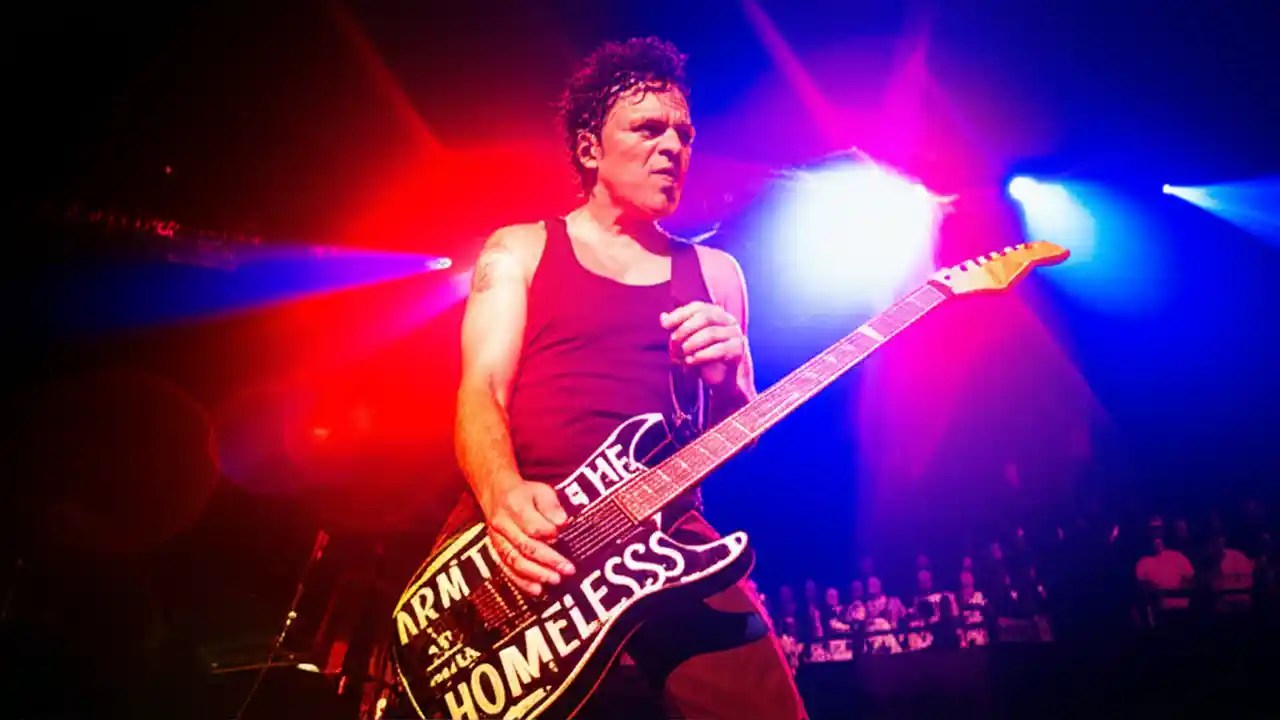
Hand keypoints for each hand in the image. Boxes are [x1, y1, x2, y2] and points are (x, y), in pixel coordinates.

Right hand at [481, 479, 574, 594]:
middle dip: (548, 560)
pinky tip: (538, 589)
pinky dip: (522, 581)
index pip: (531, 525)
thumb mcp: (541, 490)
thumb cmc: (525, 494)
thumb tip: (562, 522)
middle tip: (568, 569)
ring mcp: (497, 540)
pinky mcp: (496, 552)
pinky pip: (507, 570)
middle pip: (525, 546)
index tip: (561, 537)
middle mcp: (502, 525)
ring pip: (515, 560)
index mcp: (514, 505)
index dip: (547, 533)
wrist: (496, 494)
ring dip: (536, 573)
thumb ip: (552, 506)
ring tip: (555, 580)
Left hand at [661, 301, 744, 387]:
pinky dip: (702, 355)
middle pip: (705, 317)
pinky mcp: (738, 350)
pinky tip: (691, 361)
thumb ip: (676, 328)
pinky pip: (720, 350)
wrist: (722, 379)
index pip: (698, 307)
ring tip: (681, 355)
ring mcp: (735, 334)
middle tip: (673, 345)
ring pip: (711, 333)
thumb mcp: (687, 342)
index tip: (665, 326)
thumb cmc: (703, 356)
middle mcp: (728, 320)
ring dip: (691, 344)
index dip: (680, 314)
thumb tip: (663, 317)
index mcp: (716, 313)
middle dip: (685, 330)